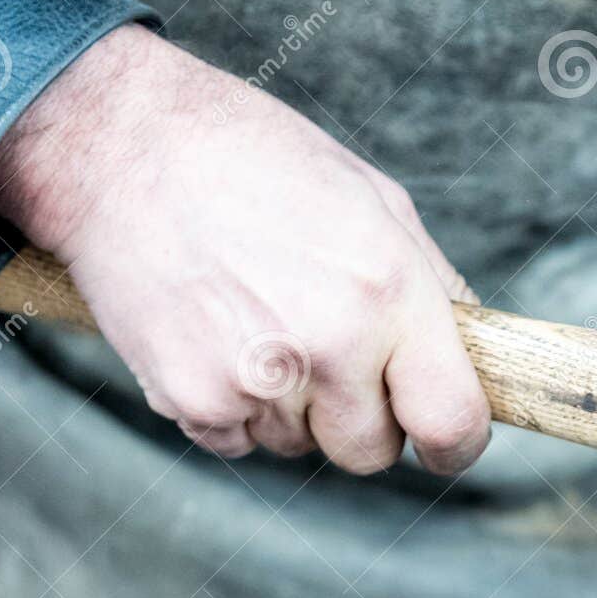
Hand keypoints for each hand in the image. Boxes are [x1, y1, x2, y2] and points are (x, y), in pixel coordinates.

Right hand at [0, 25, 489, 475]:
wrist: (121, 145)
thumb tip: (474, 357)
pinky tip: (216, 333)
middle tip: (331, 357)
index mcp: (389, 293)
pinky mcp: (193, 400)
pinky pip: (238, 444)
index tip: (443, 443)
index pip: (452, 421)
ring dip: (292, 408)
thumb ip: (433, 288)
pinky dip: (233, 408)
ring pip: (301, 447)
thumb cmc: (258, 163)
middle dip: (363, 421)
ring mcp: (257, 380)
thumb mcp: (375, 201)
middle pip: (371, 452)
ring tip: (259, 318)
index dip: (455, 445)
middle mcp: (329, 345)